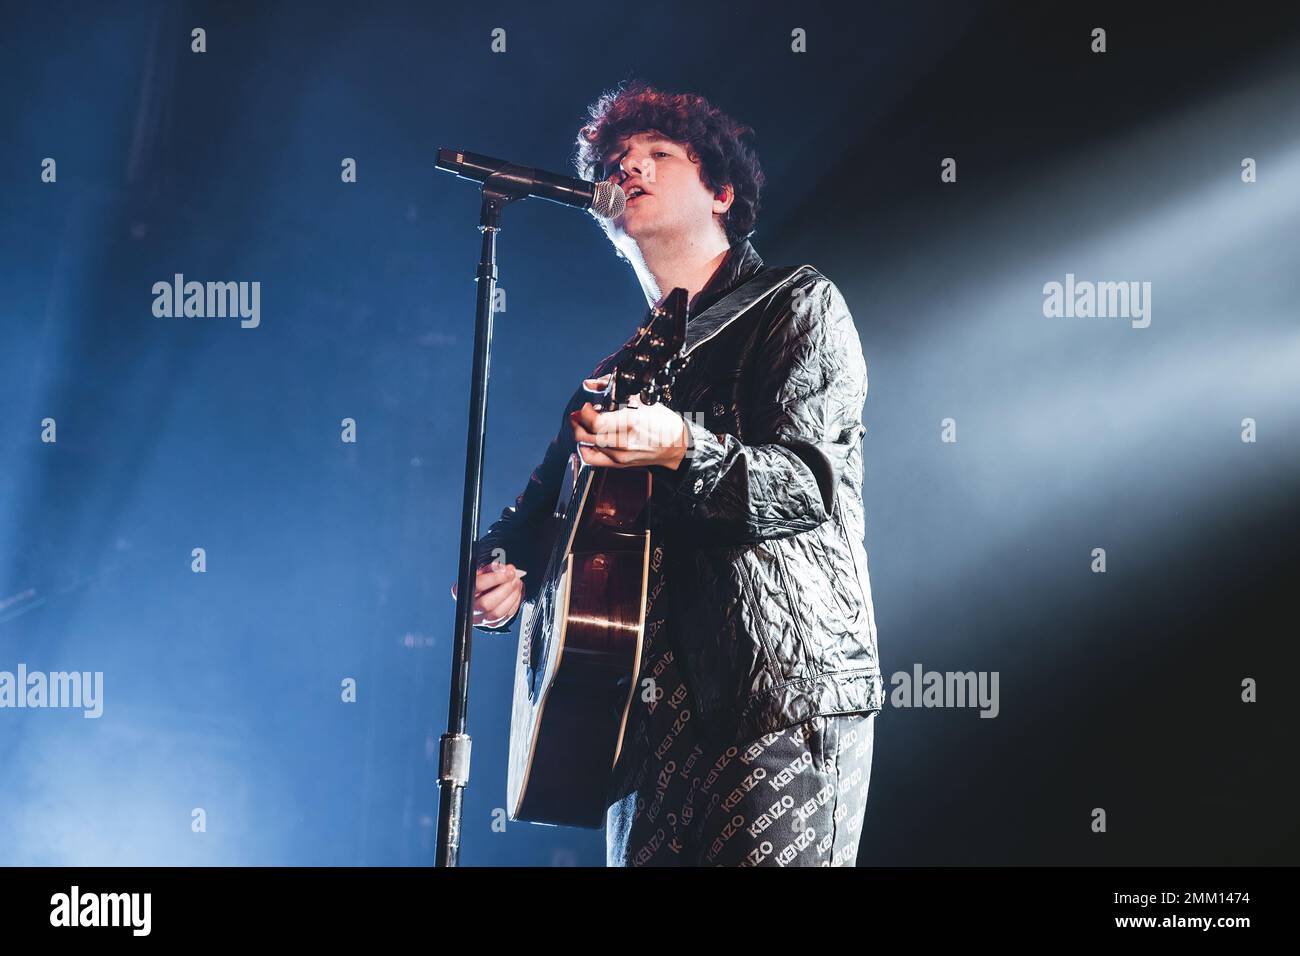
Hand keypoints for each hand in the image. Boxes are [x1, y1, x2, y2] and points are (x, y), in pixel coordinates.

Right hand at [451, 562, 525, 627]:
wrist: (480, 596)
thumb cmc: (480, 584)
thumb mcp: (481, 572)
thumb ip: (491, 569)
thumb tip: (503, 569)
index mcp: (462, 592)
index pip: (478, 586)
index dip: (495, 578)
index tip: (507, 571)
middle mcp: (469, 608)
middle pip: (486, 603)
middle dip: (505, 588)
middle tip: (514, 578)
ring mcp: (481, 619)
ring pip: (497, 613)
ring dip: (512, 596)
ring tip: (517, 583)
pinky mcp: (493, 624)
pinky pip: (506, 616)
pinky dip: (515, 603)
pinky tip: (516, 592)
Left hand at [570, 375, 688, 469]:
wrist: (676, 446)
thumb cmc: (662, 422)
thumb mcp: (642, 399)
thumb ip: (612, 389)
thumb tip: (591, 383)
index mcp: (630, 423)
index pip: (595, 422)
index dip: (585, 412)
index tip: (586, 405)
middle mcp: (623, 442)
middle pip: (585, 435)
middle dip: (578, 421)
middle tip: (581, 413)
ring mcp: (619, 456)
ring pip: (585, 446)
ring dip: (581, 432)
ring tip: (585, 423)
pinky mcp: (618, 464)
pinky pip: (591, 459)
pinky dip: (584, 448)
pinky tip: (588, 439)